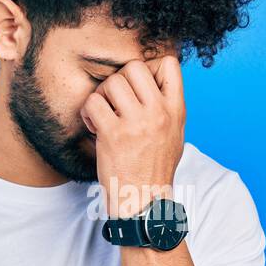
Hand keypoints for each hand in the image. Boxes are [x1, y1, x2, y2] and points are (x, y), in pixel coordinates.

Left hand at [80, 55, 185, 218]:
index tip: (140, 86)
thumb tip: (154, 79)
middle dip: (121, 80)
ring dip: (102, 96)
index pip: (169, 63)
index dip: (150, 67)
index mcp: (176, 110)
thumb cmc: (155, 168)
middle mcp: (158, 113)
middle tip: (117, 101)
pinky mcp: (113, 134)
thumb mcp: (175, 134)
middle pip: (134, 67)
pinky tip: (94, 126)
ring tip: (104, 114)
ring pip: (112, 82)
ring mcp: (136, 123)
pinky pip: (93, 102)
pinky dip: (88, 112)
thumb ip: (167, 106)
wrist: (144, 201)